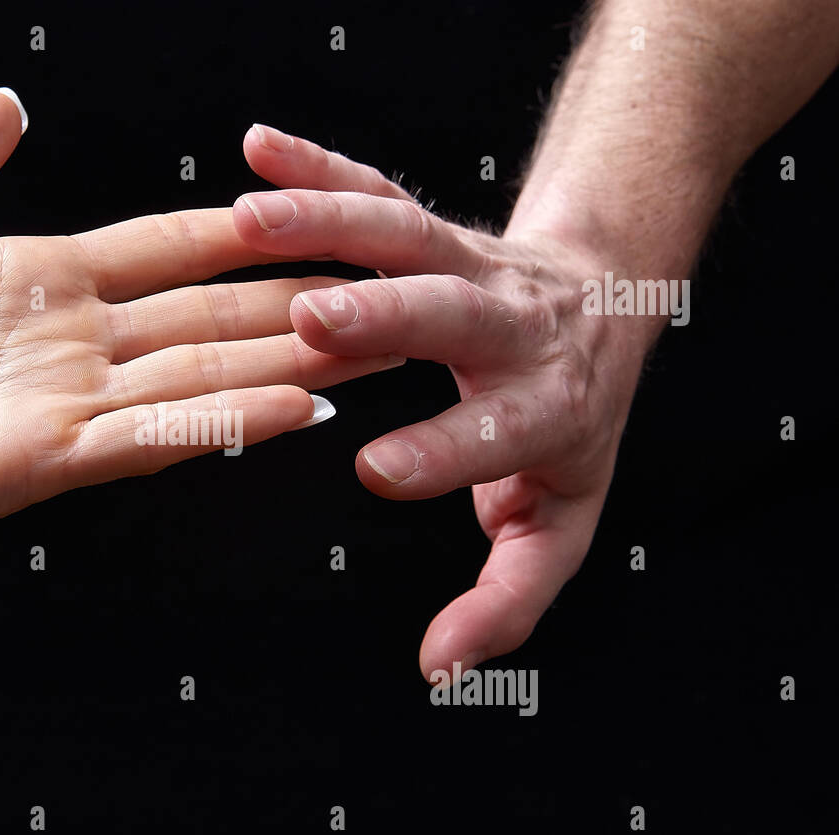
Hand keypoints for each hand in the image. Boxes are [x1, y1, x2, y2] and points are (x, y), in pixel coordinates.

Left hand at [0, 93, 396, 572]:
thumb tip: (7, 103)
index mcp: (30, 280)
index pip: (161, 248)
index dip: (234, 234)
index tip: (308, 218)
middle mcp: (62, 344)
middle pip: (202, 314)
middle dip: (289, 302)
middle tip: (379, 289)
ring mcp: (57, 405)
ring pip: (195, 376)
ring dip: (281, 363)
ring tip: (366, 346)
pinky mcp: (34, 463)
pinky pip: (145, 438)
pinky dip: (219, 425)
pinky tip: (288, 409)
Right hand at [233, 125, 661, 680]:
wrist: (601, 303)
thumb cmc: (568, 420)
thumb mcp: (558, 519)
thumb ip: (506, 597)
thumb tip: (443, 664)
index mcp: (546, 405)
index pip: (501, 432)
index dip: (444, 450)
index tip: (375, 469)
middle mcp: (512, 326)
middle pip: (455, 313)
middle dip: (387, 314)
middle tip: (317, 320)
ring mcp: (469, 265)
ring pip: (407, 236)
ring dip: (329, 224)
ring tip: (251, 221)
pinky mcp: (432, 227)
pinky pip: (377, 191)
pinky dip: (319, 167)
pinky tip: (261, 153)